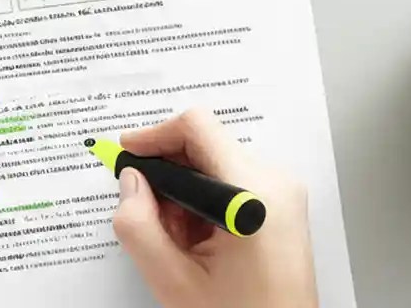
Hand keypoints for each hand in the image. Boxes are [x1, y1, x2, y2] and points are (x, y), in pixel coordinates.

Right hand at [113, 110, 318, 307]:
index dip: (154, 136)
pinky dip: (202, 205)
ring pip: (215, 167)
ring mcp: (283, 196)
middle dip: (167, 177)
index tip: (128, 154)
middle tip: (147, 216)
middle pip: (205, 146)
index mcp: (255, 194)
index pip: (197, 129)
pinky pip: (231, 185)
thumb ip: (139, 226)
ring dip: (183, 195)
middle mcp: (276, 185)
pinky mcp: (281, 209)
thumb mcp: (173, 281)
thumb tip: (131, 182)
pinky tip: (196, 245)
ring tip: (176, 244)